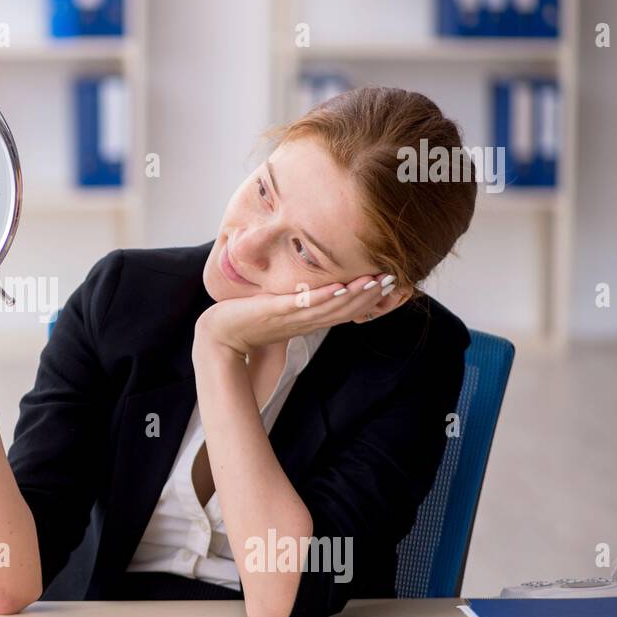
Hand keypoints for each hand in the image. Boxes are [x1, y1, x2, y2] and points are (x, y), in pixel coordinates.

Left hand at [193, 273, 402, 358]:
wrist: (219, 336)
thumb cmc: (247, 321)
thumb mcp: (279, 308)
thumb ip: (297, 301)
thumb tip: (311, 287)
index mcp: (309, 319)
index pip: (346, 309)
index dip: (369, 299)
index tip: (390, 284)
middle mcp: (306, 320)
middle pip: (346, 309)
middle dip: (371, 295)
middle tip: (396, 280)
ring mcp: (293, 317)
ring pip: (331, 307)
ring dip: (355, 294)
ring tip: (377, 280)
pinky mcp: (276, 311)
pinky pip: (304, 304)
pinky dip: (323, 296)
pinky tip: (339, 286)